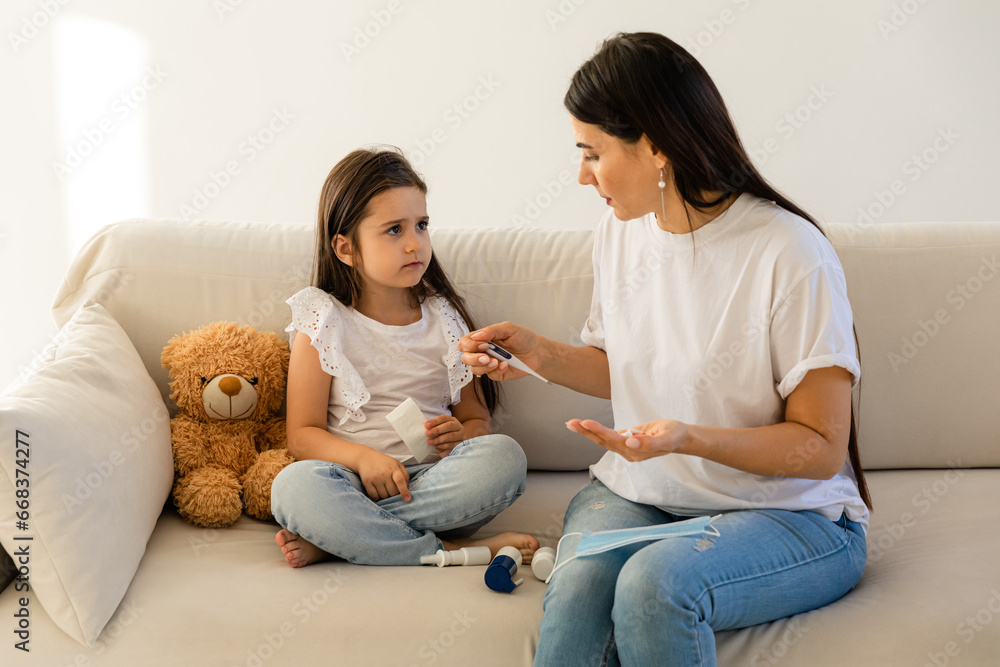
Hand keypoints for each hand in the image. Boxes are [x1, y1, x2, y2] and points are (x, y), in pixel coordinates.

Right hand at [357, 450, 410, 501]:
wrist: (366, 457)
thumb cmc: (384, 462)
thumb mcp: (397, 464)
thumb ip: (404, 475)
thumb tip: (406, 488)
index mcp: (393, 468)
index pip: (400, 481)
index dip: (404, 491)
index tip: (407, 499)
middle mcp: (384, 473)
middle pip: (393, 492)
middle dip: (394, 494)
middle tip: (392, 489)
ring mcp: (375, 478)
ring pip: (384, 496)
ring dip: (386, 496)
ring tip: (385, 489)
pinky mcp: (367, 482)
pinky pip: (374, 496)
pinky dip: (377, 497)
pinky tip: (378, 492)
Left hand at [424, 415, 465, 455]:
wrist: (456, 444)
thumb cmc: (445, 435)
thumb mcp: (440, 429)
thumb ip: (434, 428)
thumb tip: (426, 429)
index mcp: (452, 420)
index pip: (444, 418)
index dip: (435, 421)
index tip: (426, 425)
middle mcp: (459, 427)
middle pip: (449, 426)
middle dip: (437, 430)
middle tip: (427, 434)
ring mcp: (461, 436)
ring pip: (451, 436)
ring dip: (439, 439)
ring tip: (430, 442)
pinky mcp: (461, 445)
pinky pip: (452, 446)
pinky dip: (444, 446)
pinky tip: (437, 447)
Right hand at [458, 322, 540, 381]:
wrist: (537, 351)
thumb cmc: (522, 338)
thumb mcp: (508, 328)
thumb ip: (491, 331)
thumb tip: (476, 336)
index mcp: (482, 339)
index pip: (465, 343)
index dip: (469, 345)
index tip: (483, 344)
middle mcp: (483, 352)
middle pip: (465, 358)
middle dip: (473, 358)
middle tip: (486, 357)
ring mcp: (489, 364)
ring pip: (475, 369)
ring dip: (484, 366)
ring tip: (496, 362)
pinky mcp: (497, 373)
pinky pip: (490, 376)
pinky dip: (497, 370)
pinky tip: (505, 364)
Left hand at [565, 418, 688, 462]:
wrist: (679, 437)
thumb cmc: (674, 436)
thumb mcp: (666, 438)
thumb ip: (650, 443)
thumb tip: (630, 442)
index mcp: (636, 451)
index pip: (614, 440)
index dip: (599, 431)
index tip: (586, 422)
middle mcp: (628, 452)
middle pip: (603, 441)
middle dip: (586, 431)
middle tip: (571, 423)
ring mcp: (625, 447)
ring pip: (602, 439)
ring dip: (586, 431)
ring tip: (571, 423)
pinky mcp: (625, 440)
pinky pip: (607, 436)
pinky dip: (594, 430)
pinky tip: (583, 425)